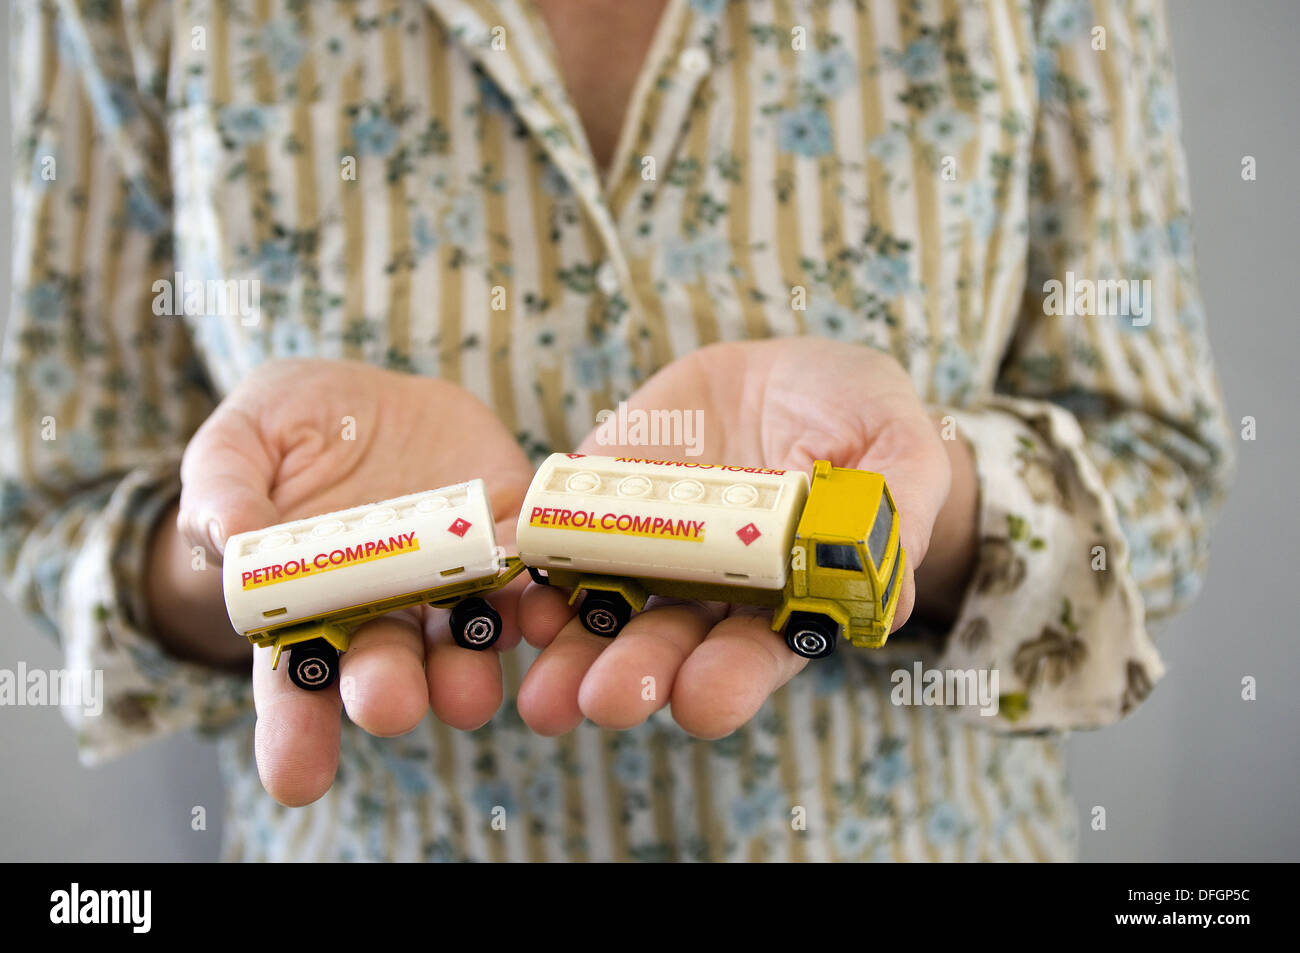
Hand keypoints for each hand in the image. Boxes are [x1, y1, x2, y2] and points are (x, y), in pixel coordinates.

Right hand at [148, 358, 533, 804]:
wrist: (366, 395)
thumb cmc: (285, 429)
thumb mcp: (238, 442)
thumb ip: (223, 491)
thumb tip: (230, 538)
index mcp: (307, 606)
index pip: (294, 681)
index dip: (294, 730)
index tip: (295, 780)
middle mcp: (383, 609)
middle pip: (386, 667)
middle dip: (387, 691)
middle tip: (388, 706)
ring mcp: (449, 578)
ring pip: (463, 638)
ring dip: (468, 671)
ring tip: (468, 693)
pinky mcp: (504, 534)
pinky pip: (525, 571)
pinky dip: (532, 596)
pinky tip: (535, 611)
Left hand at [515, 337, 977, 738]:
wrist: (784, 371)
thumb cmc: (858, 415)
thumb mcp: (899, 443)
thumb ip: (896, 513)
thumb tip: (892, 599)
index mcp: (784, 598)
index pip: (755, 655)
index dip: (731, 679)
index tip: (703, 702)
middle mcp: (708, 592)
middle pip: (667, 647)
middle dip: (636, 676)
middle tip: (605, 700)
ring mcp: (647, 551)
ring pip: (602, 613)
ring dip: (570, 654)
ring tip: (542, 691)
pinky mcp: (596, 504)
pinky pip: (556, 538)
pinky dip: (531, 566)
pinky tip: (508, 589)